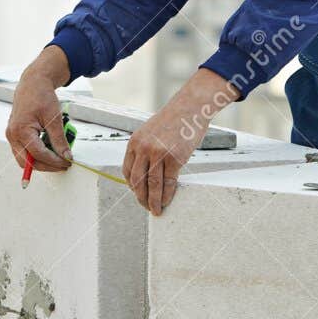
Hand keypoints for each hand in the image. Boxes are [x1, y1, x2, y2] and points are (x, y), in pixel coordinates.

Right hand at [6, 47, 72, 172]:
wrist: (32, 84)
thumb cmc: (41, 96)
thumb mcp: (54, 118)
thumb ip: (59, 139)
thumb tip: (66, 156)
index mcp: (21, 130)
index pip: (38, 154)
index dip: (54, 161)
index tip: (66, 162)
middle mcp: (13, 135)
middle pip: (28, 162)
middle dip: (46, 166)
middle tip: (62, 164)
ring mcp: (12, 136)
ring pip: (24, 159)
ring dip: (41, 162)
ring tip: (57, 158)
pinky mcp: (15, 135)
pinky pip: (24, 152)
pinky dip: (36, 155)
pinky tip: (49, 151)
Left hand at [123, 68, 236, 215]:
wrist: (190, 107)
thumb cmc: (174, 120)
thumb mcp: (151, 132)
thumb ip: (146, 150)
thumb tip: (147, 173)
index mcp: (135, 142)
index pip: (127, 170)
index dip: (132, 186)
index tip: (137, 194)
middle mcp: (143, 148)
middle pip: (137, 180)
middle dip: (140, 197)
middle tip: (146, 207)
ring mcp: (158, 153)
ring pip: (152, 185)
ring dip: (153, 201)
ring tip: (156, 210)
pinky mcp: (174, 157)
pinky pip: (168, 182)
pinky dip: (167, 195)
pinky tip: (167, 201)